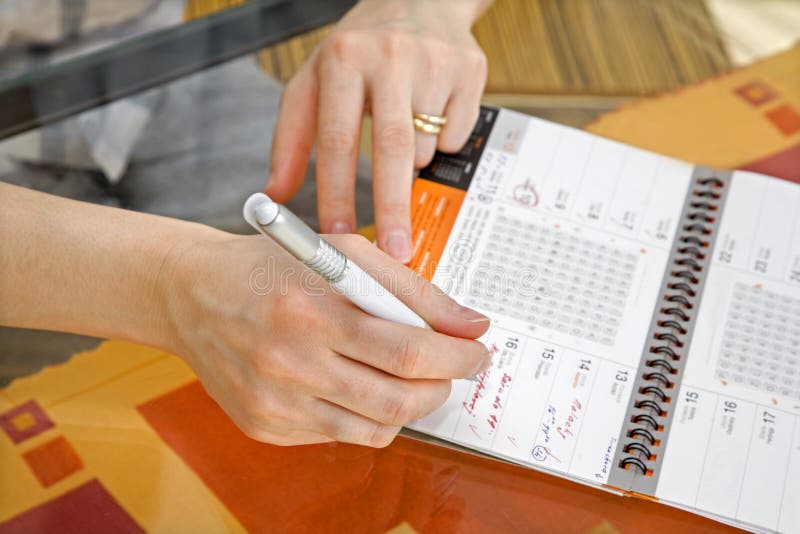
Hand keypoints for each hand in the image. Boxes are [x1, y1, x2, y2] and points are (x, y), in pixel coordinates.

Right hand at [160, 233, 490, 446]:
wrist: (194, 294)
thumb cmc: (274, 267)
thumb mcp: (344, 253)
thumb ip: (412, 289)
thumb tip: (472, 325)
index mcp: (312, 312)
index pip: (409, 353)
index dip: (457, 358)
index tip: (477, 352)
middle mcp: (289, 364)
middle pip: (398, 400)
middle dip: (443, 387)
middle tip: (452, 369)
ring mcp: (274, 404)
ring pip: (376, 429)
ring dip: (410, 405)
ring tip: (410, 377)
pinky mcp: (265, 427)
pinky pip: (341, 435)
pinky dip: (366, 414)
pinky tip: (358, 384)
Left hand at [265, 0, 489, 261]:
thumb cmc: (360, 47)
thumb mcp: (314, 80)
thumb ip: (291, 137)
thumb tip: (276, 193)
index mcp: (343, 58)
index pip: (338, 139)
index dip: (337, 193)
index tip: (337, 235)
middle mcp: (390, 56)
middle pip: (393, 149)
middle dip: (393, 209)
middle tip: (397, 253)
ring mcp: (435, 61)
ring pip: (426, 146)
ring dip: (412, 164)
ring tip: (402, 134)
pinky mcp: (470, 68)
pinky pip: (456, 135)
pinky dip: (440, 143)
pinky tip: (430, 116)